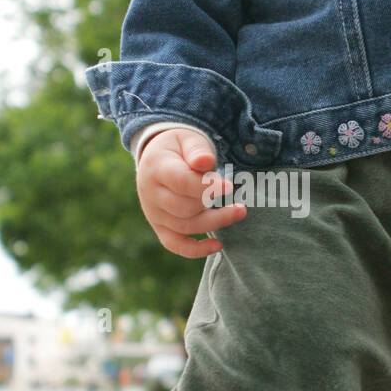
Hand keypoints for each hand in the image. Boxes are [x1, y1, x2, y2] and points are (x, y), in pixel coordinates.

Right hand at [136, 128, 246, 257]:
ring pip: (184, 226)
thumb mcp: (187, 139)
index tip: (229, 186)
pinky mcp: (160, 227)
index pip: (181, 182)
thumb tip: (205, 161)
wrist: (157, 158)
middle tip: (240, 204)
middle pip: (184, 207)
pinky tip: (218, 246)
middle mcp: (151, 194)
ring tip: (239, 212)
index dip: (206, 186)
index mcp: (156, 168)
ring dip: (215, 223)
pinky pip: (174, 244)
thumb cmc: (179, 148)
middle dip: (214, 206)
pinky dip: (195, 250)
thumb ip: (197, 150)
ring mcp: (154, 213)